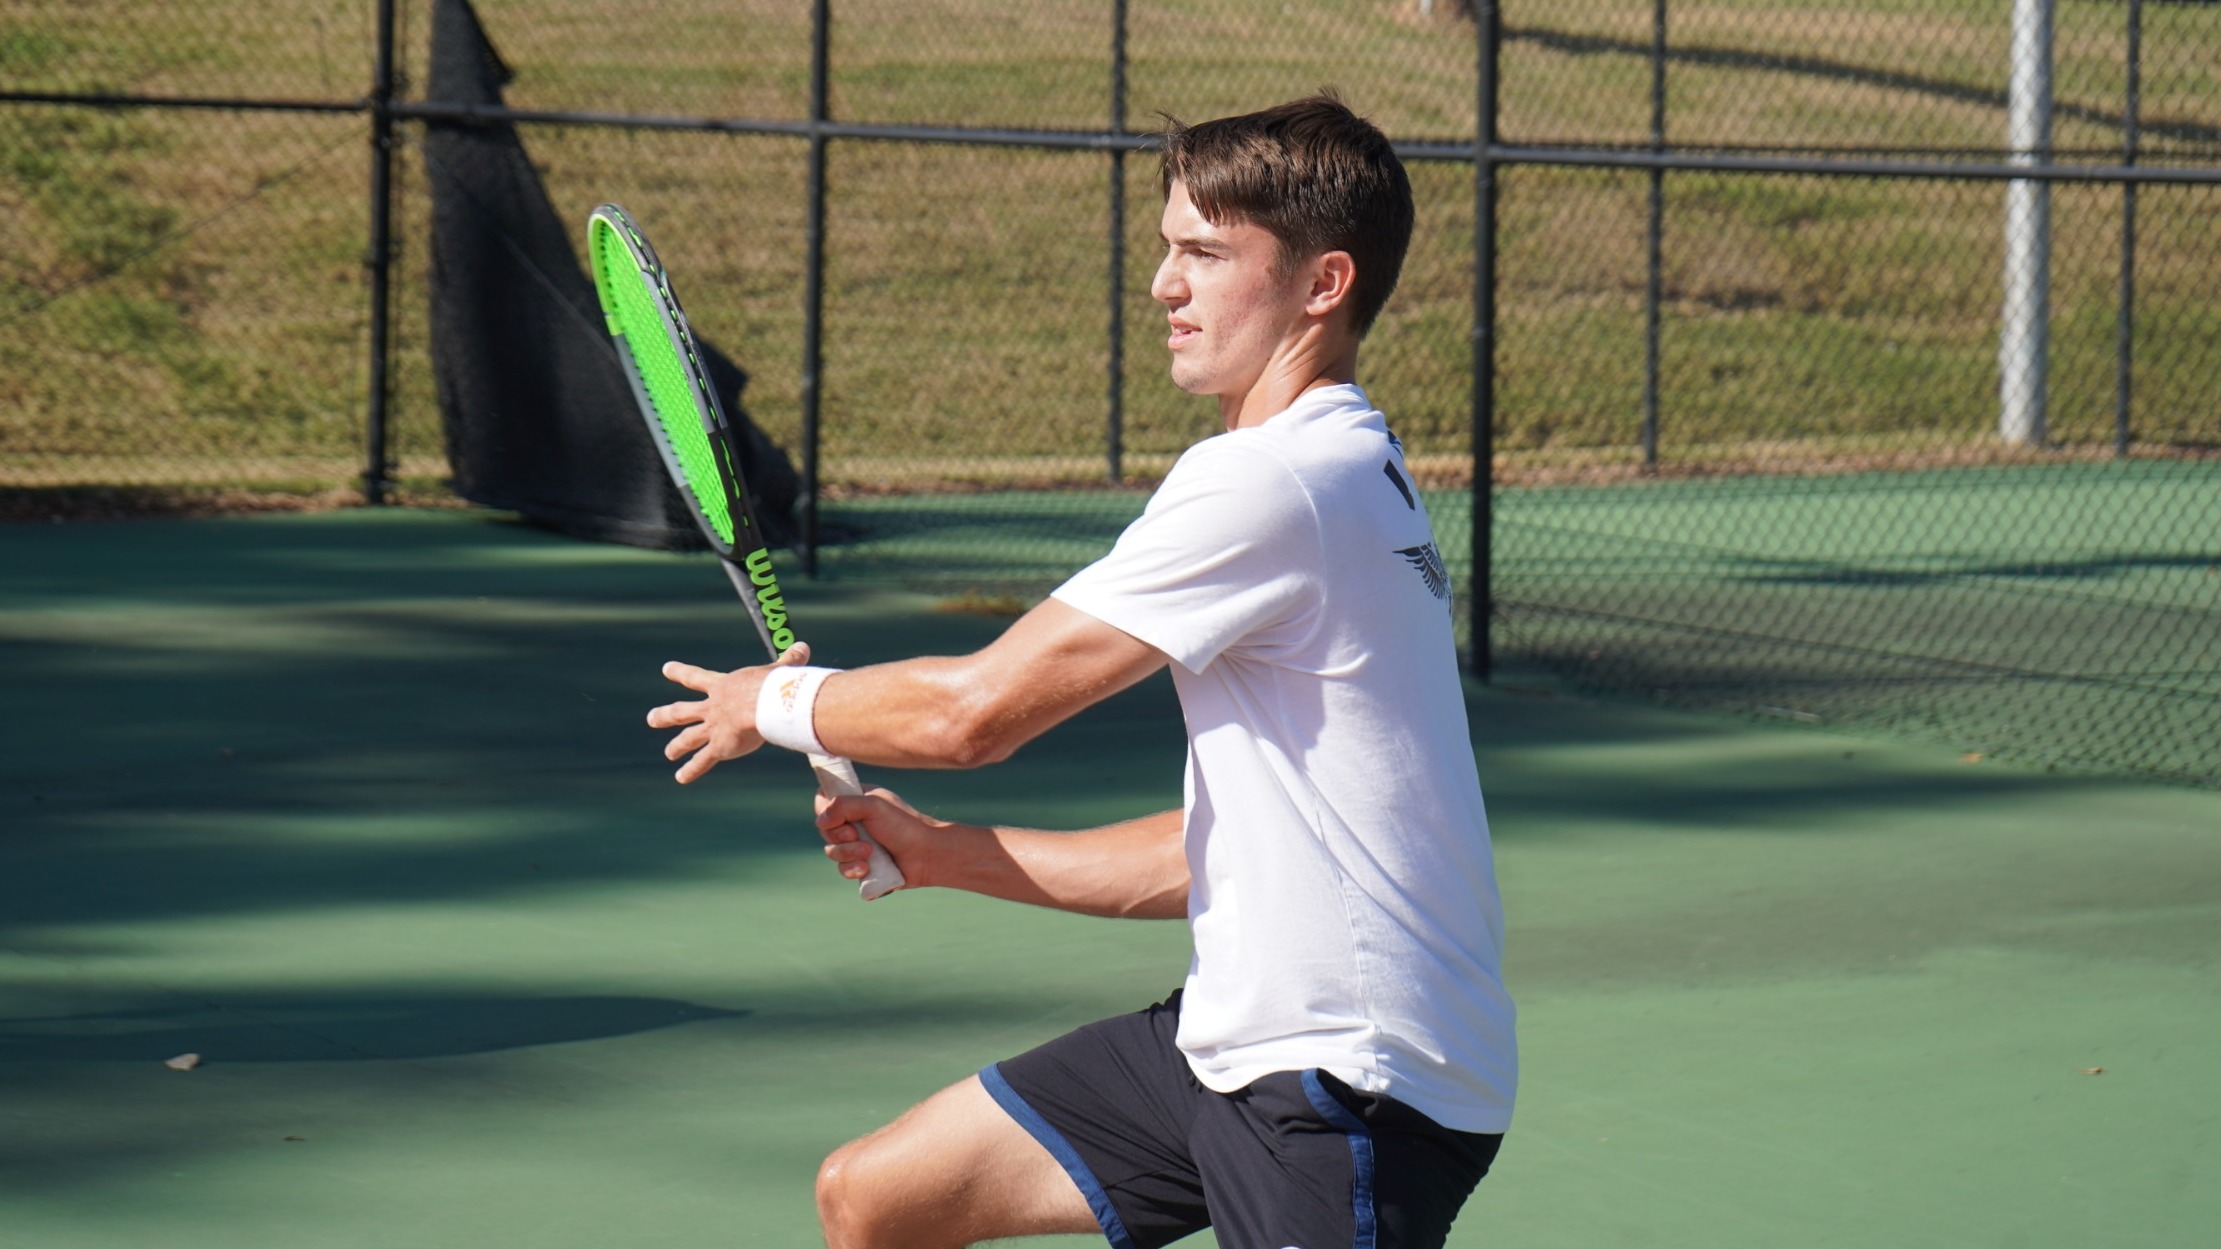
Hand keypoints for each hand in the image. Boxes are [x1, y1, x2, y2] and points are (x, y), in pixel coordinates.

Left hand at [647, 642, 813, 783]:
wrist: (766, 705)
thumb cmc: (774, 684)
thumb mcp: (779, 670)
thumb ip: (788, 662)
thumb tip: (803, 647)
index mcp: (722, 687)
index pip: (696, 678)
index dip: (680, 673)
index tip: (666, 669)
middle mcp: (712, 708)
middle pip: (683, 711)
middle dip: (667, 715)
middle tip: (652, 718)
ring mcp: (713, 728)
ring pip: (689, 738)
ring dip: (677, 745)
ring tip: (668, 753)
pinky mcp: (720, 747)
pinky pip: (703, 760)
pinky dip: (691, 769)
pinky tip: (681, 777)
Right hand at [814, 786, 947, 887]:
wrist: (926, 855)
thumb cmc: (904, 826)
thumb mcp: (873, 806)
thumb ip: (843, 805)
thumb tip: (821, 820)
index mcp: (857, 800)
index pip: (824, 799)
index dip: (824, 809)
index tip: (836, 815)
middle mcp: (854, 821)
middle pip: (825, 829)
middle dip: (839, 836)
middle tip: (857, 835)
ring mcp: (857, 844)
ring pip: (832, 851)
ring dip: (848, 854)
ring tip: (869, 852)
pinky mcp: (861, 865)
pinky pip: (843, 870)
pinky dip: (852, 870)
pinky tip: (867, 868)